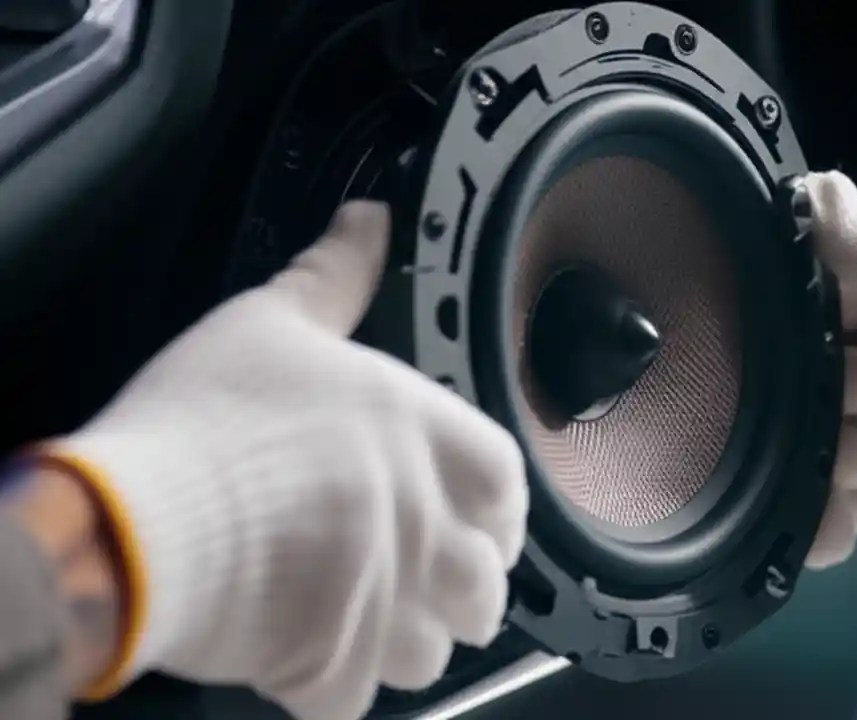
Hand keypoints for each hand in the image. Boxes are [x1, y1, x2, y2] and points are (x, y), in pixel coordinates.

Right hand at [49, 202, 527, 719]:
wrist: (131, 520)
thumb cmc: (200, 422)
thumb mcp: (269, 324)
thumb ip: (334, 276)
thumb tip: (369, 223)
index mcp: (422, 434)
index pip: (507, 483)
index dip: (500, 508)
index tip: (484, 521)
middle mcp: (422, 518)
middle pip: (486, 581)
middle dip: (465, 586)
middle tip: (428, 579)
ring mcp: (385, 598)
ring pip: (434, 648)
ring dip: (409, 638)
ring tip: (371, 621)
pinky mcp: (334, 664)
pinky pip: (358, 696)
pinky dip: (337, 685)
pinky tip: (309, 655)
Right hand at [802, 172, 856, 646]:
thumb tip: (810, 185)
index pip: (807, 284)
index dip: (790, 310)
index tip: (798, 343)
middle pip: (788, 367)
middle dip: (808, 399)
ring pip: (790, 435)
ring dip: (818, 462)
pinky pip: (806, 497)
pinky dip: (816, 517)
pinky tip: (845, 527)